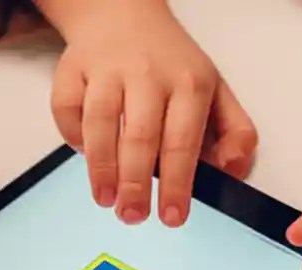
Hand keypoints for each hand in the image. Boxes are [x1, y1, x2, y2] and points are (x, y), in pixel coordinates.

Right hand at [43, 0, 257, 226]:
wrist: (123, 14)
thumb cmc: (169, 62)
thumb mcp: (215, 88)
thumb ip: (234, 130)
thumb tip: (232, 170)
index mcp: (189, 82)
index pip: (183, 140)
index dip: (178, 183)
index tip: (172, 217)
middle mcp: (148, 74)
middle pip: (139, 135)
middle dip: (135, 183)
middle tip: (132, 216)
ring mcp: (107, 71)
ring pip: (99, 123)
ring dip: (100, 168)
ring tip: (105, 198)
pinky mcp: (73, 70)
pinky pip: (67, 110)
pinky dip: (72, 138)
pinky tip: (85, 156)